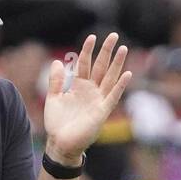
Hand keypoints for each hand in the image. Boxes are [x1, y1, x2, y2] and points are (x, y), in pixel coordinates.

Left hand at [44, 33, 131, 164]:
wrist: (60, 144)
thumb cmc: (57, 124)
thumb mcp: (52, 99)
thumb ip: (55, 81)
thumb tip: (57, 61)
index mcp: (78, 86)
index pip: (85, 64)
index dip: (88, 50)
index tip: (92, 37)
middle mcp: (90, 91)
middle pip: (100, 67)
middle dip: (107, 51)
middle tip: (114, 35)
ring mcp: (98, 100)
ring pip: (109, 78)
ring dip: (117, 64)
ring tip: (124, 48)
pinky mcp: (102, 112)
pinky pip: (113, 96)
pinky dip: (120, 86)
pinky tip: (127, 74)